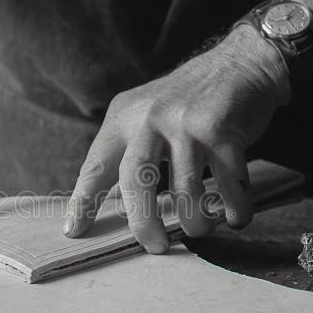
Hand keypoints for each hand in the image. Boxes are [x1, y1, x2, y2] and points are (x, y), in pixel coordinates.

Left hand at [64, 25, 290, 252]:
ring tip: (201, 229)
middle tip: (155, 246)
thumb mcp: (146, 114)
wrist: (238, 65)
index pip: (95, 166)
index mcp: (124, 118)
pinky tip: (235, 217)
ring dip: (196, 220)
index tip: (73, 231)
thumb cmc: (189, 103)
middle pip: (136, 181)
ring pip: (185, 189)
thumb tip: (110, 205)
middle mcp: (149, 118)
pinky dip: (234, 208)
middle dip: (144, 223)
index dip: (82, 202)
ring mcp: (186, 123)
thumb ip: (128, 150)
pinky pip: (227, 182)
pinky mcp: (221, 130)